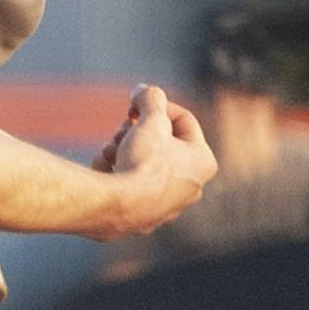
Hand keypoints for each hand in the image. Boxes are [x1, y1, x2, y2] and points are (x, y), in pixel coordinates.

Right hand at [95, 84, 215, 236]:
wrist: (116, 206)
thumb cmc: (143, 162)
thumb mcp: (150, 119)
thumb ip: (151, 97)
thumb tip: (143, 91)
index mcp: (203, 162)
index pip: (183, 119)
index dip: (156, 106)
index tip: (134, 105)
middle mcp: (190, 187)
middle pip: (161, 143)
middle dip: (136, 131)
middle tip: (124, 129)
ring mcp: (165, 207)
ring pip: (141, 163)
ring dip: (122, 150)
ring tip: (111, 151)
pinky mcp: (141, 219)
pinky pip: (128, 185)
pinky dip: (114, 173)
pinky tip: (105, 171)